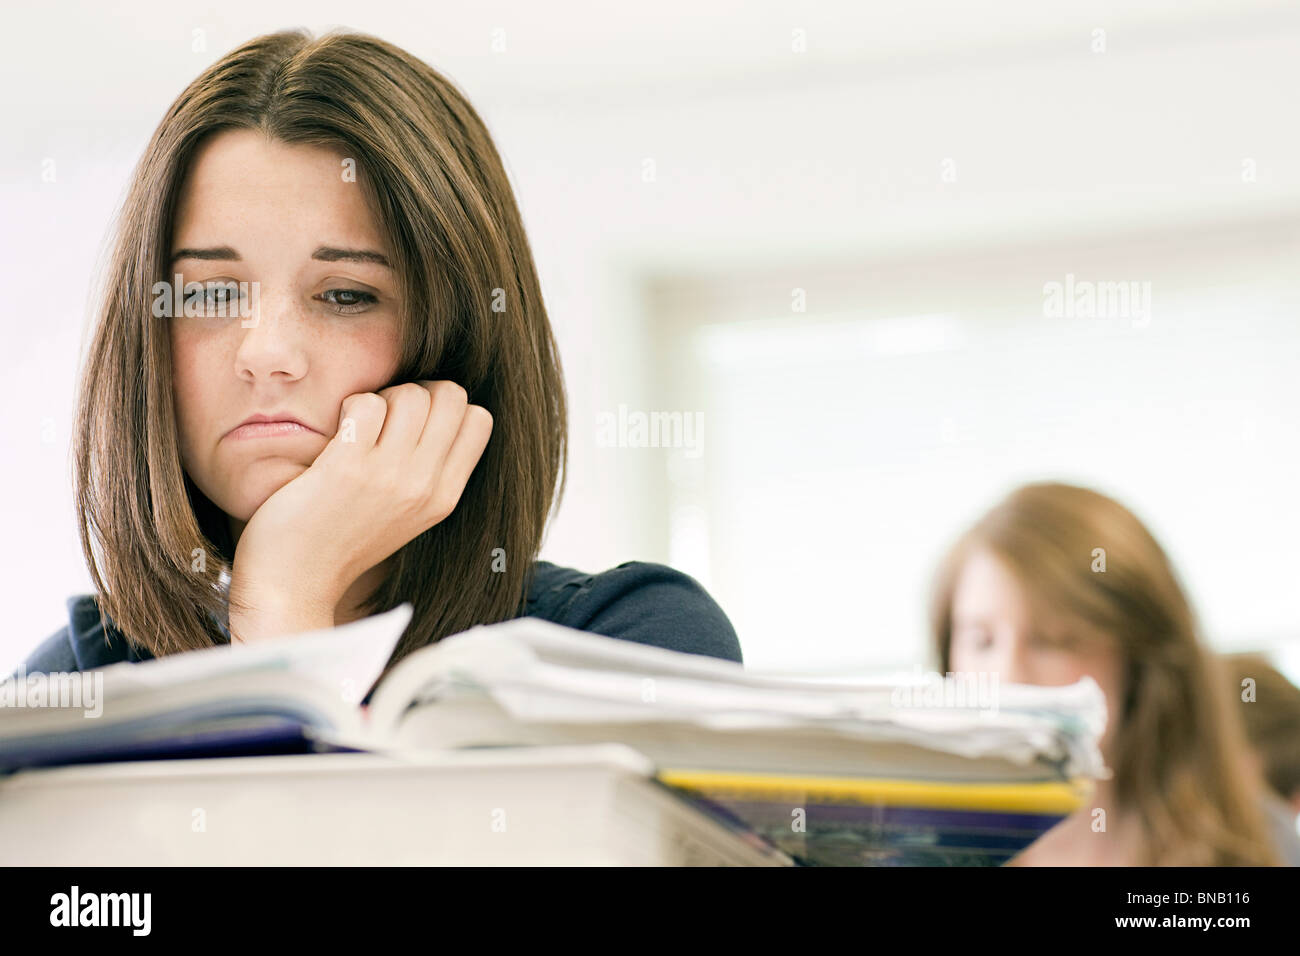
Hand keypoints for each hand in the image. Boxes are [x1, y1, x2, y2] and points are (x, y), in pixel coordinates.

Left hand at [227, 380, 492, 642]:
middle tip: (388, 416)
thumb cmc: (345, 540)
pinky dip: (352, 405)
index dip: (446, 407)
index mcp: (444, 497)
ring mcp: (388, 477)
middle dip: (418, 392)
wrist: (295, 582)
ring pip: (411, 394)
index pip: (479, 420)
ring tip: (361, 424)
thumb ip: (429, 472)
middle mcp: (425, 486)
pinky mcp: (347, 469)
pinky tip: (340, 430)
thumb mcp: (408, 514)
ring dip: (384, 397)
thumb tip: (437, 411)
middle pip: (451, 396)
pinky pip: (367, 403)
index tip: (415, 421)